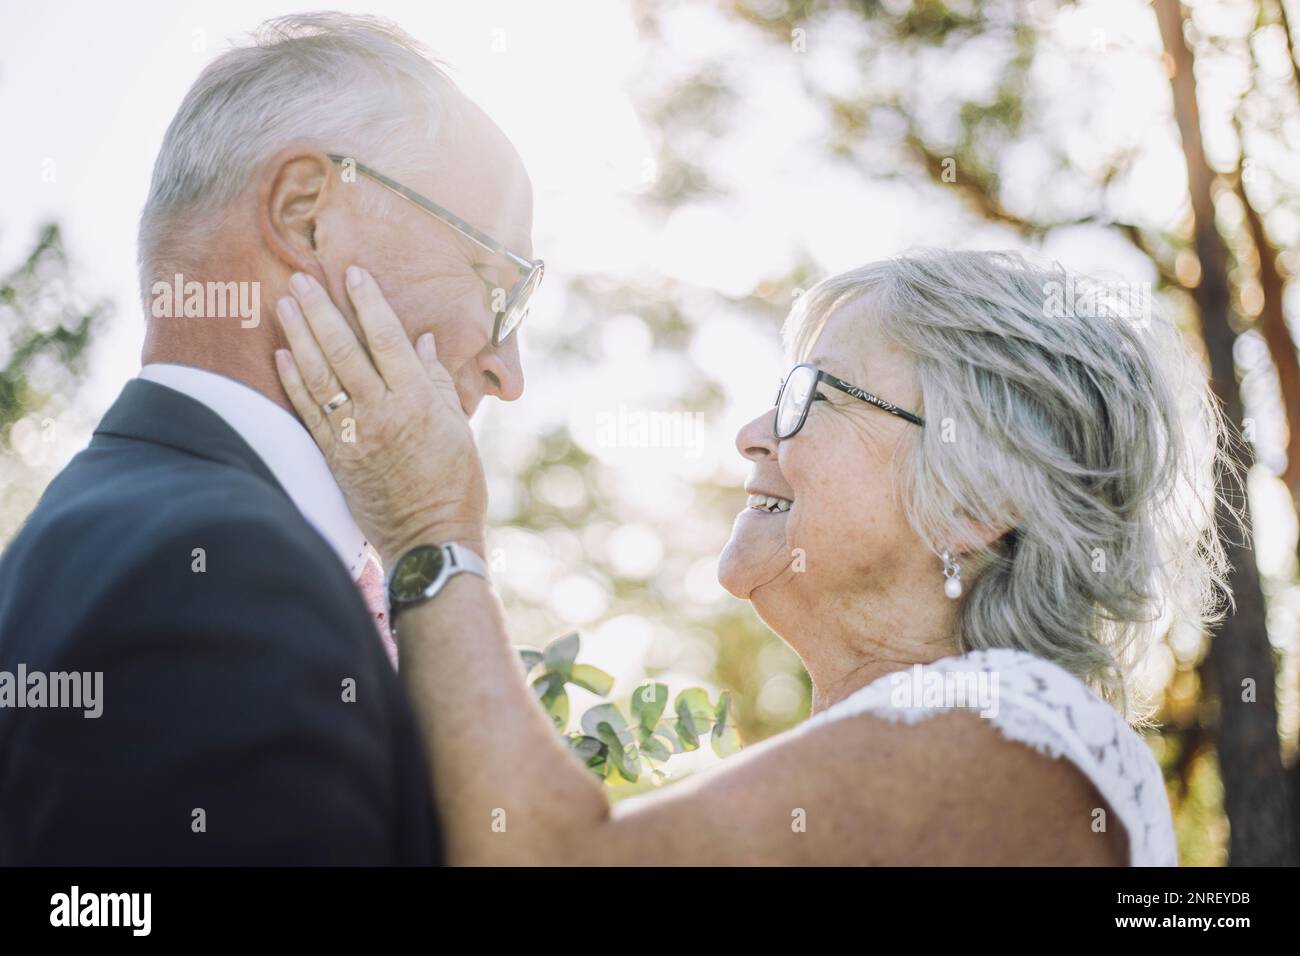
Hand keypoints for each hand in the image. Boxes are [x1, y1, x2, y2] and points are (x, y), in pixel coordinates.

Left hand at [273, 267, 486, 564]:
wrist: (430, 539)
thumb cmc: (456, 484)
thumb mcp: (458, 428)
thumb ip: (435, 381)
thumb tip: (421, 342)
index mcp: (416, 401)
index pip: (387, 339)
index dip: (368, 303)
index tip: (354, 273)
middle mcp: (380, 413)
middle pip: (342, 350)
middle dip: (320, 310)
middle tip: (300, 278)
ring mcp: (352, 435)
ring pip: (318, 375)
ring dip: (298, 336)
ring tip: (284, 304)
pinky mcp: (335, 457)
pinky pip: (307, 411)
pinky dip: (293, 381)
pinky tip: (281, 354)